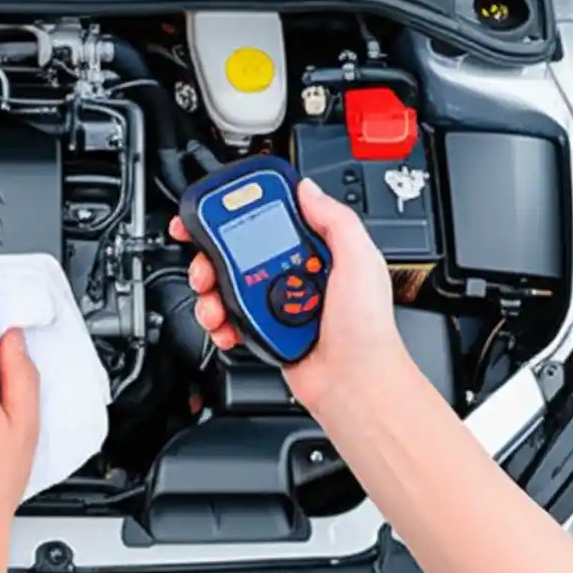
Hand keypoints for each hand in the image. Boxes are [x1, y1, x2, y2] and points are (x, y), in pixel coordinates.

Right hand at [168, 177, 410, 409]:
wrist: (354, 383)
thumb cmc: (366, 329)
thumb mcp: (360, 260)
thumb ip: (335, 221)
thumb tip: (307, 189)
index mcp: (314, 250)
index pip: (269, 218)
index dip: (238, 212)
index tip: (213, 213)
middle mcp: (290, 272)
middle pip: (235, 250)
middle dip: (210, 255)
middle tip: (205, 265)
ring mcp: (272, 301)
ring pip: (224, 284)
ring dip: (210, 293)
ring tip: (216, 305)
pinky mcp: (259, 327)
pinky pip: (226, 317)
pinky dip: (218, 322)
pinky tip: (226, 327)